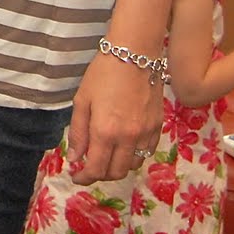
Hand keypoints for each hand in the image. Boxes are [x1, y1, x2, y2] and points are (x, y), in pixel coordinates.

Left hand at [67, 51, 162, 184]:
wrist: (135, 55)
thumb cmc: (102, 75)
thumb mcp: (82, 101)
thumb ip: (78, 133)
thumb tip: (75, 158)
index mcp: (105, 132)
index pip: (96, 168)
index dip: (84, 177)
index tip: (76, 176)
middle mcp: (128, 138)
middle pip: (116, 172)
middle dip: (100, 175)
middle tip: (89, 167)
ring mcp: (146, 134)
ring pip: (133, 165)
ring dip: (118, 167)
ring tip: (105, 157)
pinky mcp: (158, 127)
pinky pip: (147, 152)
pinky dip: (134, 155)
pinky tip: (123, 146)